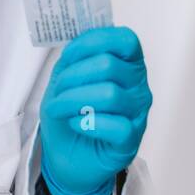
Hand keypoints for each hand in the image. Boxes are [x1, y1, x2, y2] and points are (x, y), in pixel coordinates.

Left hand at [38, 26, 151, 194]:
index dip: (93, 42)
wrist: (64, 155)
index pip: (125, 40)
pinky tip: (77, 124)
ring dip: (73, 100)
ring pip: (110, 94)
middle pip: (109, 65)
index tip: (68, 56)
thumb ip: (74, 58)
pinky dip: (88, 123)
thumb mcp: (64, 79)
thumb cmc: (69, 114)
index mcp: (127, 65)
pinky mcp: (131, 141)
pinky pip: (116, 126)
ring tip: (59, 109)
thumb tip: (77, 42)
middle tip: (57, 91)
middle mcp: (138, 86)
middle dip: (73, 76)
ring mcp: (138, 114)